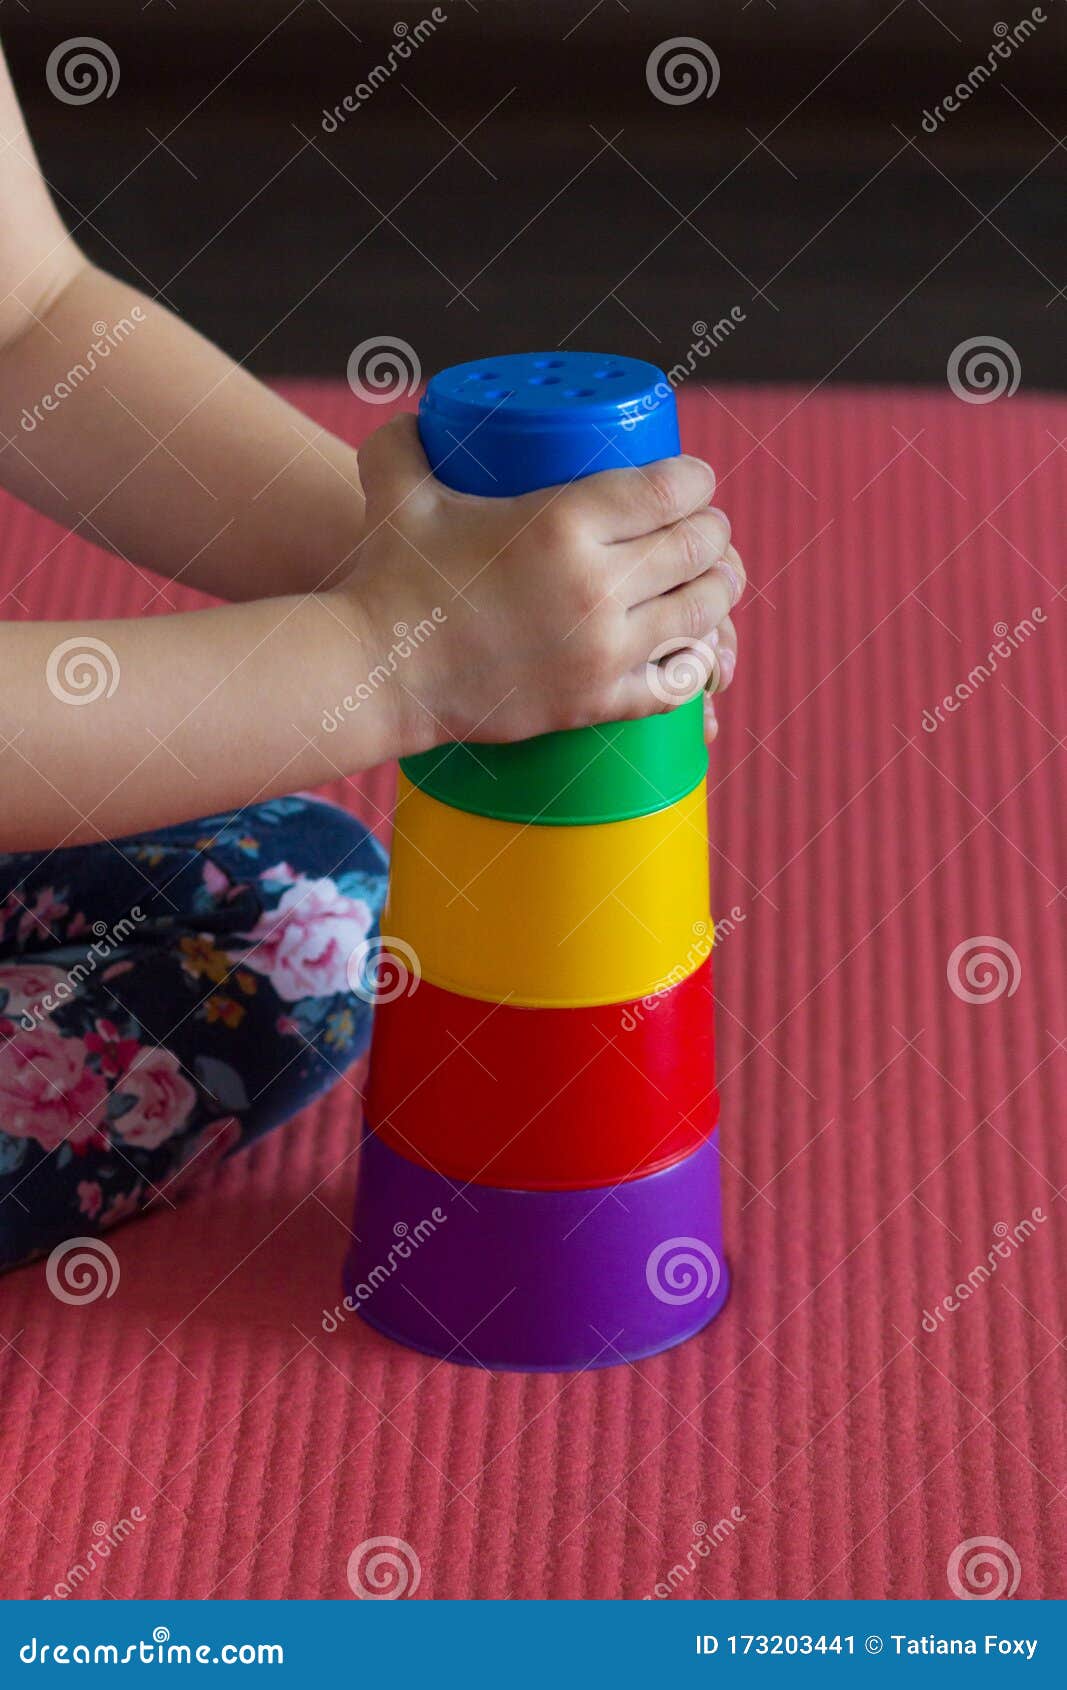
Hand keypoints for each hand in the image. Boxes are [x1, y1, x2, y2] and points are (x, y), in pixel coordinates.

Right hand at [333, 414, 744, 755]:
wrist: (378, 672)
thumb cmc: (390, 577)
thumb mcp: (398, 488)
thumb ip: (408, 436)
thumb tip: (421, 407)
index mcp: (563, 523)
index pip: (671, 491)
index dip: (697, 481)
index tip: (694, 481)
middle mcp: (596, 585)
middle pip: (698, 548)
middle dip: (713, 532)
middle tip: (706, 527)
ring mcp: (602, 650)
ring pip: (700, 613)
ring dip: (717, 590)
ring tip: (713, 579)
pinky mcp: (596, 702)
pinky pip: (676, 680)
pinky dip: (693, 659)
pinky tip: (696, 646)